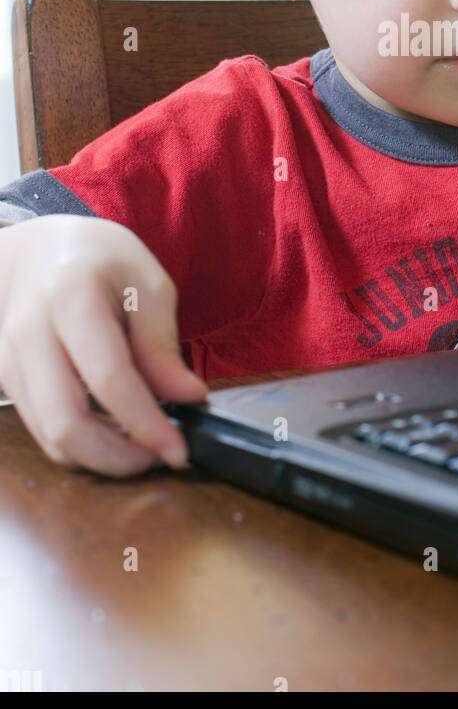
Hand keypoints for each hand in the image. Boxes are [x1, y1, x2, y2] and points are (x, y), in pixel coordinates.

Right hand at [0, 214, 207, 476]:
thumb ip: (162, 343)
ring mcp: (8, 361)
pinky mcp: (5, 382)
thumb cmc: (97, 260)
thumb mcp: (146, 282)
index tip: (179, 449)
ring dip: (100, 457)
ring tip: (142, 445)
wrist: (31, 252)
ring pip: (50, 436)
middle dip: (118, 457)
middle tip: (159, 455)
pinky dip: (80, 444)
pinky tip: (112, 432)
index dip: (146, 424)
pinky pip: (41, 430)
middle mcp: (30, 333)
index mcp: (72, 297)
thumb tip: (189, 397)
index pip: (109, 379)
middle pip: (67, 423)